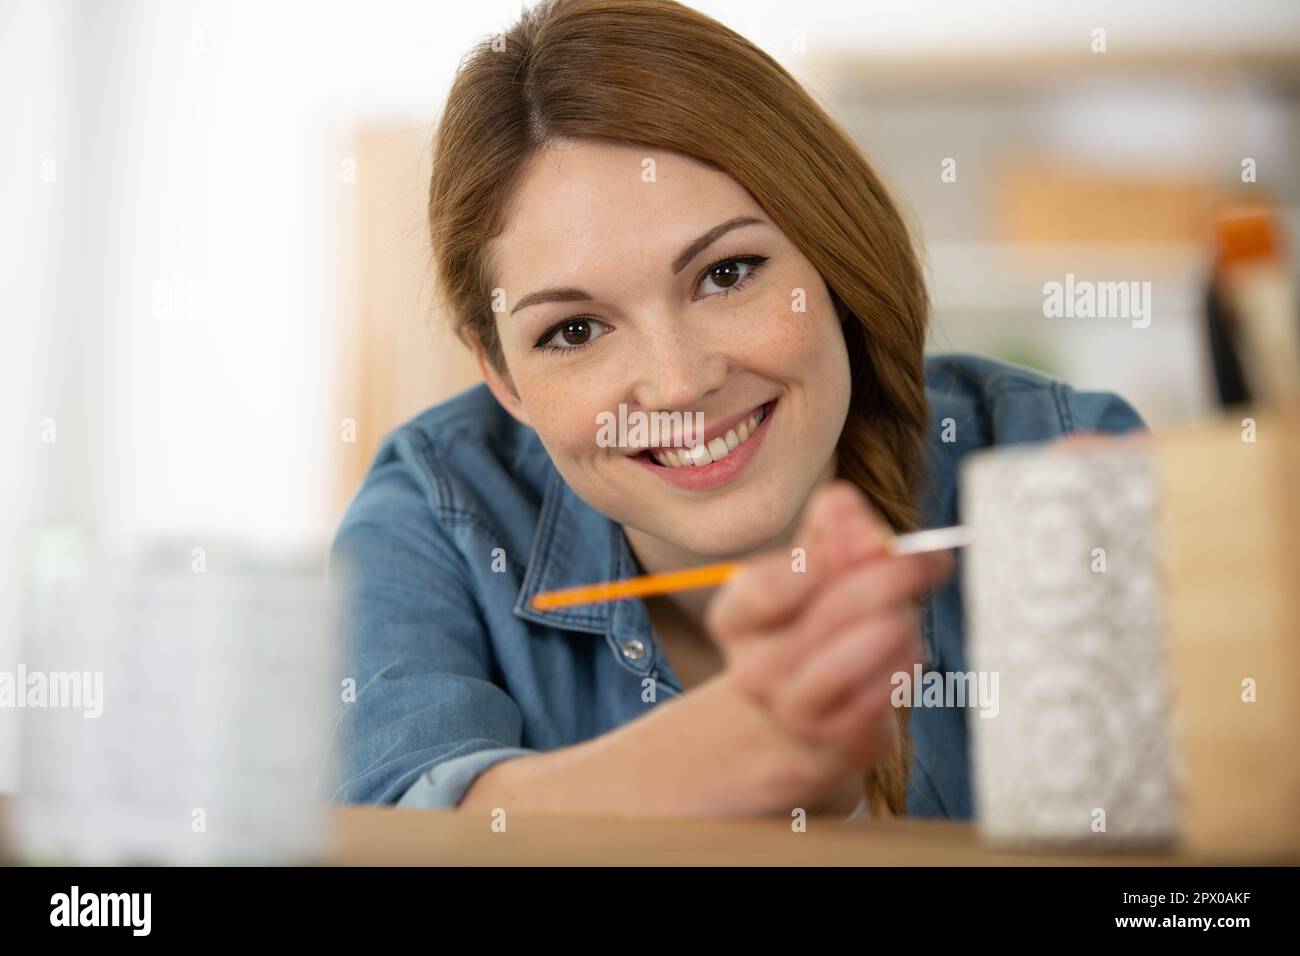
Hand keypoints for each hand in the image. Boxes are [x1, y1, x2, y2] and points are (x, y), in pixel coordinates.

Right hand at [705, 481, 953, 795]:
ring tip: (907, 615)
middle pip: (832, 610)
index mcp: (736, 617)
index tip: (874, 537)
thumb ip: (830, 530)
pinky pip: (885, 691)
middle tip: (929, 560)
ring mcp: (792, 710)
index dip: (824, 559)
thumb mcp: (812, 571)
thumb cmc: (813, 628)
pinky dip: (906, 663)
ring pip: (862, 651)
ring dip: (900, 622)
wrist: (801, 721)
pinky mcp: (836, 740)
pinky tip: (906, 653)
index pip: (765, 587)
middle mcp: (753, 668)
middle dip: (892, 577)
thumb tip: (847, 503)